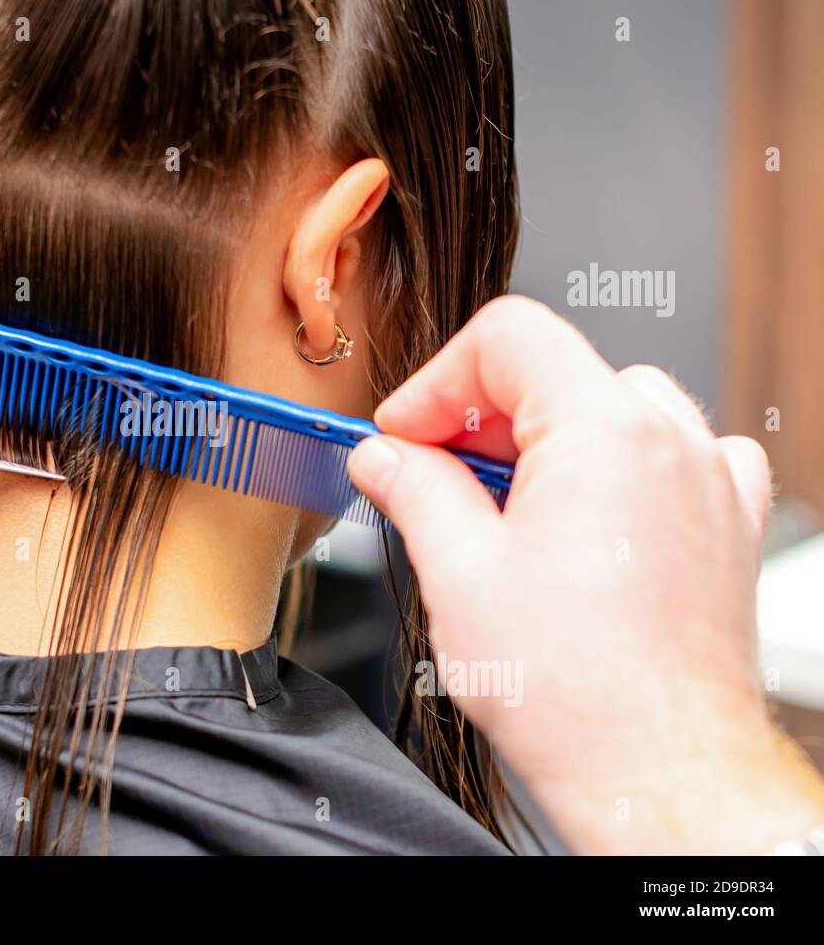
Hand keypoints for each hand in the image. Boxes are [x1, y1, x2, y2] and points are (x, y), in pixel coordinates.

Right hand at [348, 295, 823, 853]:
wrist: (660, 772)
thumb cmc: (577, 692)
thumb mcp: (457, 570)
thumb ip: (413, 487)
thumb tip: (382, 454)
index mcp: (605, 430)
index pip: (508, 339)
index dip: (437, 381)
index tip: (405, 432)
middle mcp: (671, 441)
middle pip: (557, 371)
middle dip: (481, 416)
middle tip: (431, 472)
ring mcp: (710, 481)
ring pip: (613, 408)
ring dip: (547, 439)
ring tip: (502, 505)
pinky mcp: (727, 523)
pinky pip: (672, 454)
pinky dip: (616, 468)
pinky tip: (579, 520)